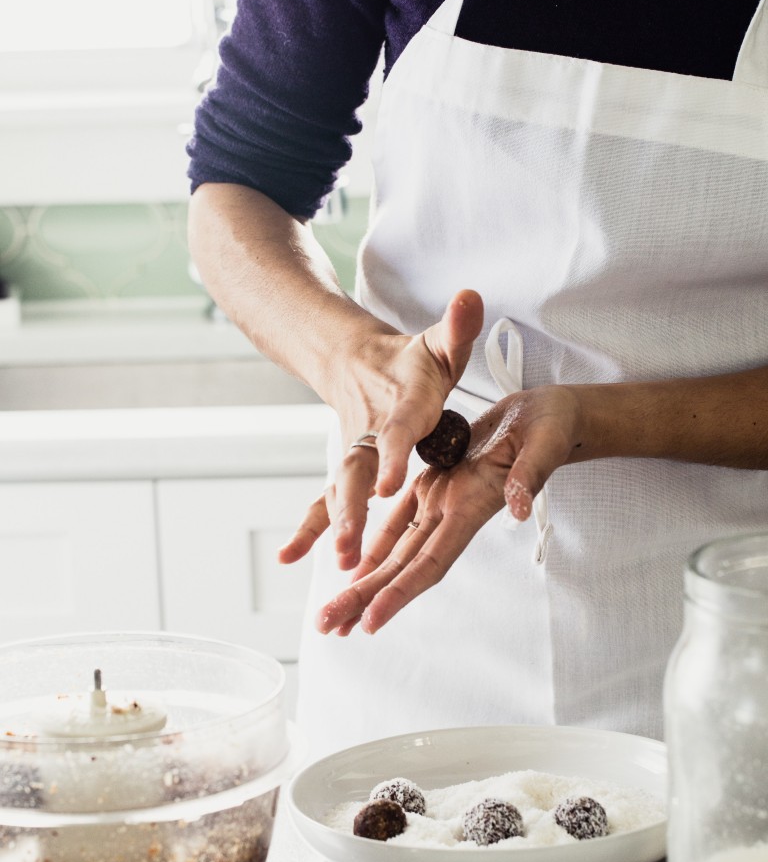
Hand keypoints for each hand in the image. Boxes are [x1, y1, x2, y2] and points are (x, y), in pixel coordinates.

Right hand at [278, 289, 483, 570]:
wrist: (355, 360)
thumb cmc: (411, 361)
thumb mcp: (439, 343)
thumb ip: (456, 326)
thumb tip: (471, 296)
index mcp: (400, 408)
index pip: (396, 434)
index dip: (393, 458)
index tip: (390, 486)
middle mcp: (371, 435)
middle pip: (356, 474)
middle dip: (352, 510)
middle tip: (350, 546)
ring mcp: (354, 455)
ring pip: (340, 493)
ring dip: (336, 528)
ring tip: (341, 565)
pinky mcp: (347, 471)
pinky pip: (325, 502)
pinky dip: (308, 529)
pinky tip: (289, 558)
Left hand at [316, 383, 581, 635]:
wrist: (551, 415)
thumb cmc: (553, 427)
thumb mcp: (544, 443)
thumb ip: (530, 475)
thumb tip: (518, 510)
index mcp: (472, 508)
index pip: (430, 562)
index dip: (400, 593)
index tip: (370, 621)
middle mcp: (452, 515)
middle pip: (402, 568)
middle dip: (364, 599)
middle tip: (328, 627)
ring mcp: (442, 503)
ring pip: (395, 551)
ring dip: (364, 582)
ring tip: (333, 613)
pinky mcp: (436, 484)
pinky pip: (398, 521)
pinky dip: (375, 547)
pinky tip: (353, 568)